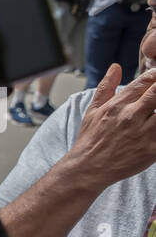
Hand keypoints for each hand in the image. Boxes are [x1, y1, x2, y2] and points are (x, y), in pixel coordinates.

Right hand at [68, 65, 155, 189]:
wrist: (87, 169)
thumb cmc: (90, 140)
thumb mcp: (93, 110)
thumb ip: (106, 87)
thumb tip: (115, 67)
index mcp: (118, 104)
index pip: (147, 80)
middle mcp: (131, 115)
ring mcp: (143, 132)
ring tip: (154, 115)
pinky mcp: (152, 149)